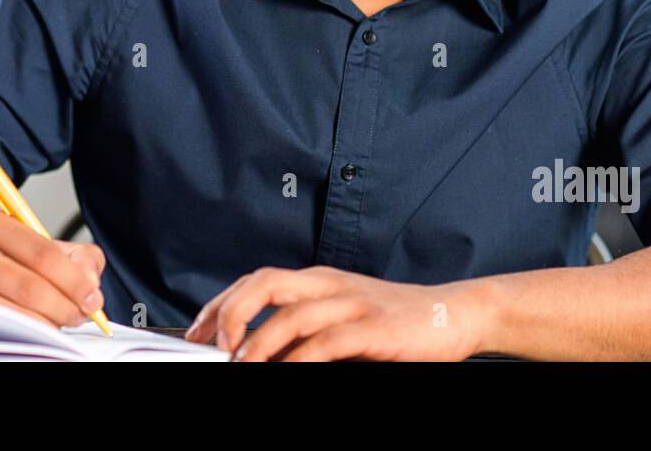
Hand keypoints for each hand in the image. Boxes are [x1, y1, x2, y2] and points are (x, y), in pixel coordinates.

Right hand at [0, 208, 105, 327]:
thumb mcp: (36, 246)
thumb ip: (76, 257)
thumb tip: (91, 283)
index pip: (44, 255)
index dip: (75, 281)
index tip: (93, 299)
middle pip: (30, 288)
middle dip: (65, 307)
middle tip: (80, 316)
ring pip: (13, 315)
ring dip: (46, 326)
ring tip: (61, 324)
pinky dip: (22, 337)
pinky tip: (36, 333)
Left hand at [183, 265, 488, 360]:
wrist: (454, 313)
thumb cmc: (396, 321)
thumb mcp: (344, 314)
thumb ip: (305, 327)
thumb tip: (258, 351)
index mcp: (319, 280)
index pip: (256, 280)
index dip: (221, 303)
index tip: (196, 332)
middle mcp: (330, 285)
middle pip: (265, 285)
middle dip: (230, 315)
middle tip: (214, 347)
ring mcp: (352, 304)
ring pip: (290, 316)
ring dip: (258, 344)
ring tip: (240, 365)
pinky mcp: (374, 329)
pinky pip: (327, 342)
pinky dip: (299, 360)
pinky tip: (285, 371)